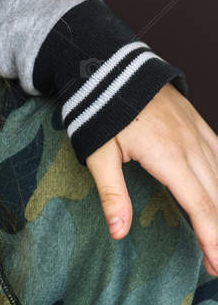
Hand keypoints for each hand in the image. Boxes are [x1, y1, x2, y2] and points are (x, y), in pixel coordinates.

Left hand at [84, 84, 217, 275]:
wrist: (111, 67)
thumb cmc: (101, 111)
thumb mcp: (98, 154)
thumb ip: (111, 193)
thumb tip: (119, 232)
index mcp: (169, 157)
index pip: (199, 205)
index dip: (212, 237)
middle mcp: (192, 147)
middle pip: (217, 198)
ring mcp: (200, 135)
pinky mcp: (200, 126)